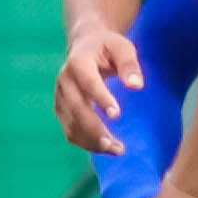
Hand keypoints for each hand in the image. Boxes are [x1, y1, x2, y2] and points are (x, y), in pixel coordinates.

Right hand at [55, 13, 145, 154]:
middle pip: (77, 109)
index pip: (88, 83)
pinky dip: (87, 143)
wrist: (85, 46)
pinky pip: (71, 131)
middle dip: (95, 130)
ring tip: (117, 150)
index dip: (101, 99)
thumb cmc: (108, 47)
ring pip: (72, 125)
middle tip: (117, 146)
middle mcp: (64, 81)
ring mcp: (60, 97)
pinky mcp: (62, 110)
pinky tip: (106, 147)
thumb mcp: (122, 47)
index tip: (117, 115)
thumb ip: (129, 64)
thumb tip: (137, 85)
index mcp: (78, 62)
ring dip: (92, 142)